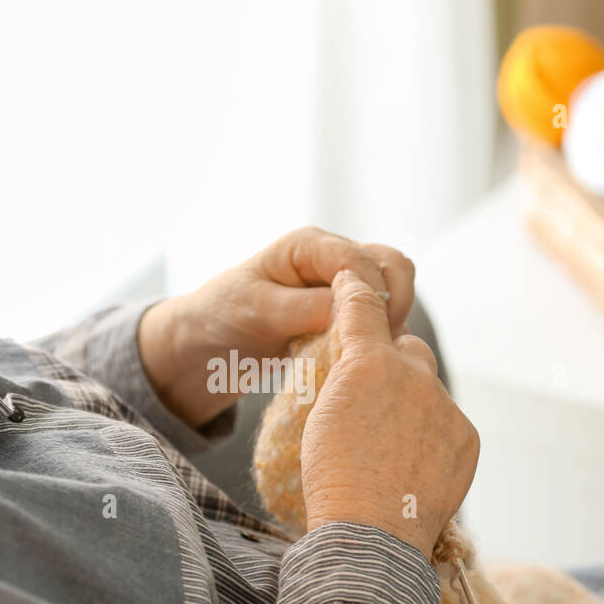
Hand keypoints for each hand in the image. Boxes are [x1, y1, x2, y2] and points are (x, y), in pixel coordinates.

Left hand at [138, 227, 414, 426]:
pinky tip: (364, 358)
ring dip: (391, 321)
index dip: (372, 294)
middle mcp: (332, 258)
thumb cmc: (224, 316)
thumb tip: (353, 312)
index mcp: (309, 245)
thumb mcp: (259, 311)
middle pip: (392, 267)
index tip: (367, 332)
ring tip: (371, 352)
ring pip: (394, 292)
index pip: (362, 260)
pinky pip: (381, 318)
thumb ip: (307, 308)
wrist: (209, 343)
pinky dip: (381, 335)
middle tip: (377, 343)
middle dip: (393, 303)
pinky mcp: (346, 312)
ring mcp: (343, 285)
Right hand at [300, 270, 478, 556]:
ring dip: (414, 406)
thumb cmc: (331, 480)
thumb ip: (346, 381)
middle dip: (393, 363)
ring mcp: (444, 406)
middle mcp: (412, 374)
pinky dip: (433, 439)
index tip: (353, 279)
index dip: (356, 290)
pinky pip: (448, 425)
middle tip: (374, 401)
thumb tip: (363, 370)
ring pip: (429, 391)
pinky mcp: (466, 437)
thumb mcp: (318, 418)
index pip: (362, 307)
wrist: (370, 535)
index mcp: (366, 364)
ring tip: (391, 449)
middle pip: (407, 348)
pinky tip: (412, 469)